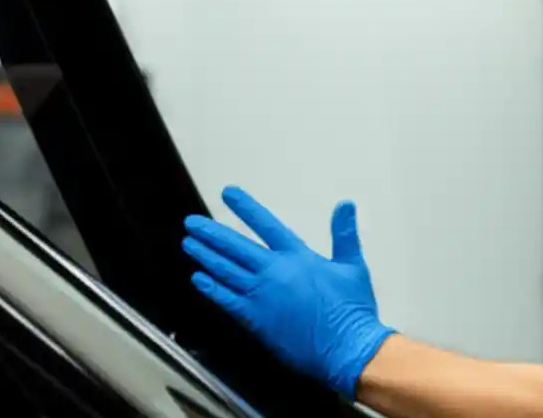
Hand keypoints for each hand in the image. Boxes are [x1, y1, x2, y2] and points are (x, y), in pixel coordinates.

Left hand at [181, 186, 394, 398]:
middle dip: (211, 233)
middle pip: (235, 247)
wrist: (347, 349)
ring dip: (205, 256)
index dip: (246, 207)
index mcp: (298, 257)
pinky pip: (227, 301)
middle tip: (191, 224)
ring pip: (226, 271)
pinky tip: (198, 279)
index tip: (228, 193)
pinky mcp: (256, 321)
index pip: (267, 224)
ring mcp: (262, 297)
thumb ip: (344, 233)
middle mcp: (275, 273)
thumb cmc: (352, 310)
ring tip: (189, 244)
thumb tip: (346, 204)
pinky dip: (211, 289)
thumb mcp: (353, 266)